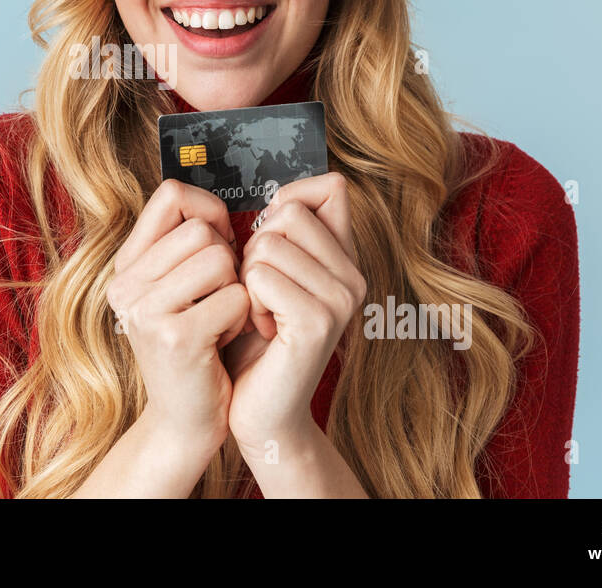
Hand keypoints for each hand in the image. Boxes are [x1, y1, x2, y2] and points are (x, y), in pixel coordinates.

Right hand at [107, 179, 250, 456]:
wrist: (185, 421)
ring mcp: (145, 309)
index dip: (207, 209)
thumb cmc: (197, 346)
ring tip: (218, 320)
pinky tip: (223, 341)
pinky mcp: (175, 336)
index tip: (218, 241)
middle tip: (216, 298)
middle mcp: (125, 283)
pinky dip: (242, 317)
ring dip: (235, 290)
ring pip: (220, 259)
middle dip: (226, 262)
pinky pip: (235, 296)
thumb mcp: (181, 289)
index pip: (170, 194)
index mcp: (126, 265)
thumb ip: (189, 245)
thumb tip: (218, 204)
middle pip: (202, 229)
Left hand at [224, 171, 366, 454]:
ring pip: (269, 244)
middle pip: (290, 212)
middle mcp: (353, 276)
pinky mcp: (318, 322)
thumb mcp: (270, 278)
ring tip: (261, 314)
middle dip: (256, 247)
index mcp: (345, 260)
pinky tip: (261, 330)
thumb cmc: (255, 342)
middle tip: (260, 292)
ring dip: (248, 279)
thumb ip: (283, 239)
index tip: (269, 238)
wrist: (262, 412)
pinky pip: (261, 276)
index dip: (290, 198)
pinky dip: (248, 301)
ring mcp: (341, 299)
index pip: (331, 187)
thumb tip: (279, 195)